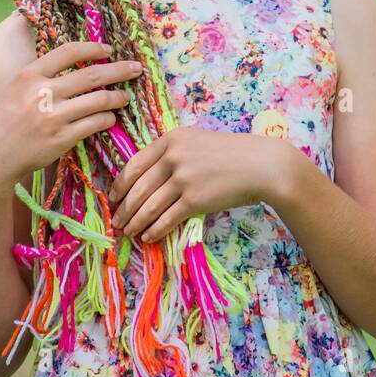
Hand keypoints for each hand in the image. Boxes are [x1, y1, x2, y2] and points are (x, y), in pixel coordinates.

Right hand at [0, 40, 142, 204]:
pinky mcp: (61, 139)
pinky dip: (106, 119)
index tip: (108, 50)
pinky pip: (94, 124)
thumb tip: (74, 65)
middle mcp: (43, 92)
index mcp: (29, 75)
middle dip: (119, 70)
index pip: (68, 52)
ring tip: (125, 97)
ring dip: (117, 97)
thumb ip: (41, 77)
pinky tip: (110, 118)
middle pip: (91, 75)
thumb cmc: (2, 121)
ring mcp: (53, 117)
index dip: (93, 48)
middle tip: (136, 68)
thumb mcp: (15, 89)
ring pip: (98, 101)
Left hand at [107, 126, 286, 241]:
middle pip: (137, 188)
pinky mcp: (195, 200)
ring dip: (135, 222)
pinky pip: (166, 219)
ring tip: (129, 232)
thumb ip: (173, 153)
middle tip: (116, 221)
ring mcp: (183, 179)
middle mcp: (173, 157)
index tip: (113, 197)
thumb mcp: (197, 141)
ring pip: (148, 206)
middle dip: (123, 208)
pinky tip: (148, 236)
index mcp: (171, 139)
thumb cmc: (232, 153)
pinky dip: (154, 230)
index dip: (119, 185)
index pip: (134, 164)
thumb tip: (148, 178)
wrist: (262, 165)